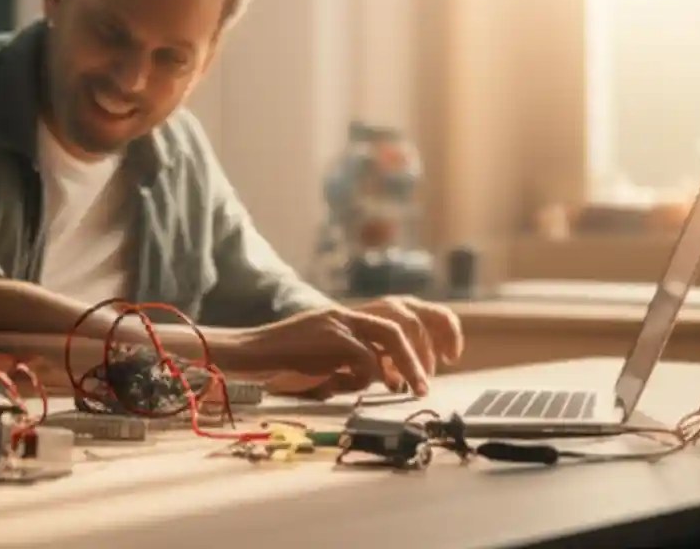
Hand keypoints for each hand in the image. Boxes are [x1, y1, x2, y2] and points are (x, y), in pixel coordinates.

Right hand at [227, 303, 455, 398]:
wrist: (249, 351)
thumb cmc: (288, 360)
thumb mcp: (332, 357)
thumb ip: (362, 360)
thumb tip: (392, 376)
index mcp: (355, 316)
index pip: (408, 309)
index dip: (437, 327)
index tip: (450, 356)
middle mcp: (352, 312)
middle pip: (408, 317)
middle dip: (427, 349)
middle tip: (428, 381)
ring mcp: (340, 320)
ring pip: (394, 333)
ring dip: (410, 364)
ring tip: (415, 389)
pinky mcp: (328, 334)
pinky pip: (364, 354)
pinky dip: (371, 374)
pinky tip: (365, 387)